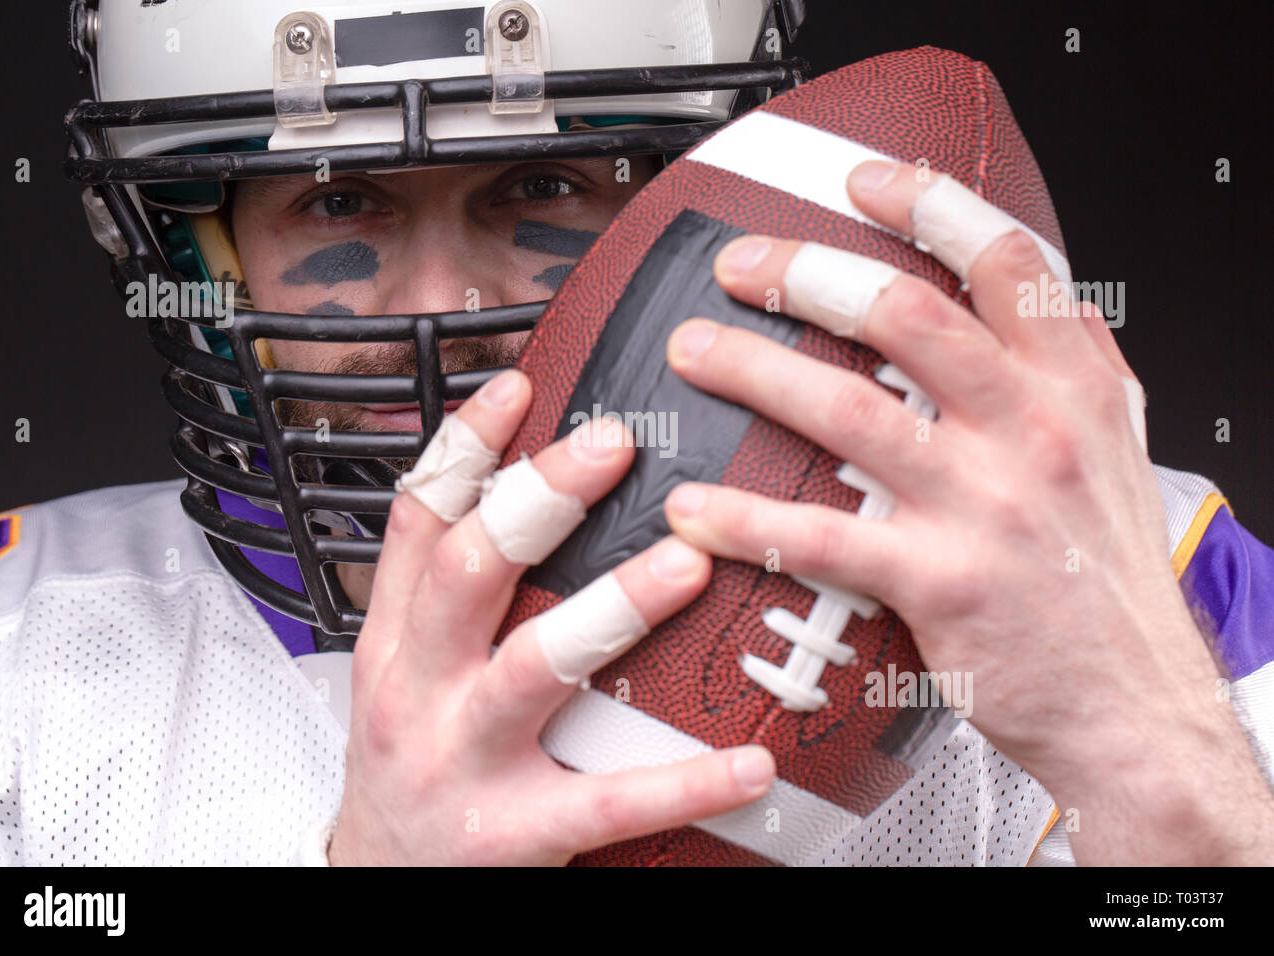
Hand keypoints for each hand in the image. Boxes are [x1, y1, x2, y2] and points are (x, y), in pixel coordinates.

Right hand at [328, 370, 774, 865]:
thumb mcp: (403, 667)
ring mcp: (462, 761)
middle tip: (614, 443)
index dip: (464, 447)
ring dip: (612, 609)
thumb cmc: (411, 758)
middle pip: (470, 573)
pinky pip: (605, 802)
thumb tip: (520, 493)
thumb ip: (447, 589)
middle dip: (538, 499)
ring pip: (534, 669)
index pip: (417, 521)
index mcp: (397, 639)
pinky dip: (681, 781)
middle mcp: (420, 689)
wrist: (380, 883)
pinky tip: (748, 761)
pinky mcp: (511, 833)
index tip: (522, 385)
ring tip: (687, 562)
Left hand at [661, 160, 1273, 863]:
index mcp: (1075, 386)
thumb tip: (1017, 308)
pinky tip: (697, 510)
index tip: (862, 182)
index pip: (1005, 260)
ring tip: (696, 351)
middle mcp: (1032, 430)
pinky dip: (749, 521)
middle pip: (906, 314)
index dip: (927, 205)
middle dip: (808, 274)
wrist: (1134, 705)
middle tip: (742, 267)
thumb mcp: (1112, 452)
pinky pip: (824, 538)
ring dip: (757, 371)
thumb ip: (1063, 375)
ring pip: (850, 410)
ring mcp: (985, 505)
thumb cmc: (1108, 583)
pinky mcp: (940, 582)